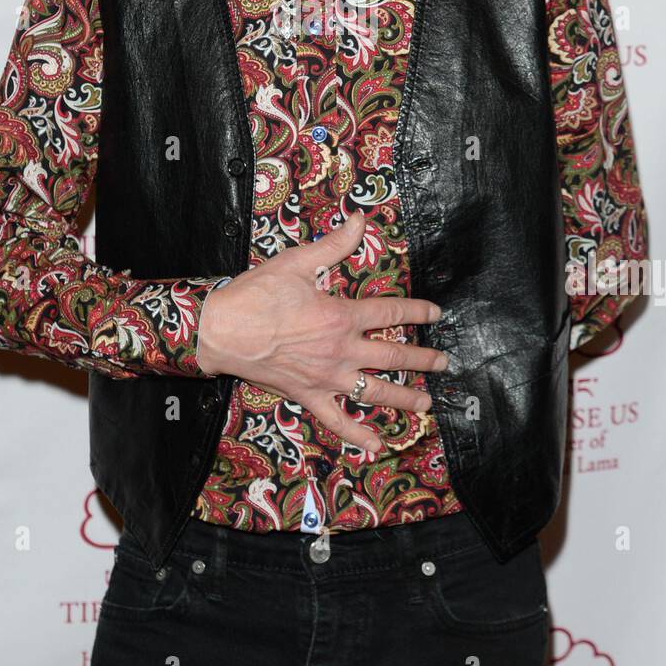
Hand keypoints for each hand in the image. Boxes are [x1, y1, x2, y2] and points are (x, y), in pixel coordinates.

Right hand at [195, 211, 447, 453]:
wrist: (222, 330)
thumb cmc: (257, 294)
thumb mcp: (297, 262)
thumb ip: (335, 244)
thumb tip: (360, 220)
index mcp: (341, 316)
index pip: (390, 314)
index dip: (417, 311)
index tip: (435, 313)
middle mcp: (341, 351)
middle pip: (393, 357)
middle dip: (423, 360)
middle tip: (443, 363)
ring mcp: (326, 378)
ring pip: (375, 392)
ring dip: (404, 398)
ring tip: (426, 404)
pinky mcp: (308, 395)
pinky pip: (337, 421)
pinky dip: (357, 435)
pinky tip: (376, 445)